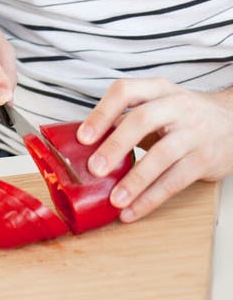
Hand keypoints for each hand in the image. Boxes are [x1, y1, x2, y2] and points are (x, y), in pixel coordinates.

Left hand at [77, 78, 232, 222]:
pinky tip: (133, 210)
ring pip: (161, 155)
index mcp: (157, 89)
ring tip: (114, 200)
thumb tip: (87, 140)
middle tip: (95, 168)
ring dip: (135, 180)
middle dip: (115, 145)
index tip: (83, 137)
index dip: (101, 113)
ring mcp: (192, 132)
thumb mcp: (157, 105)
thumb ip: (127, 118)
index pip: (125, 91)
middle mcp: (175, 106)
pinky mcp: (204, 159)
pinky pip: (175, 181)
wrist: (232, 122)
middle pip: (141, 121)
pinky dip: (151, 198)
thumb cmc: (184, 115)